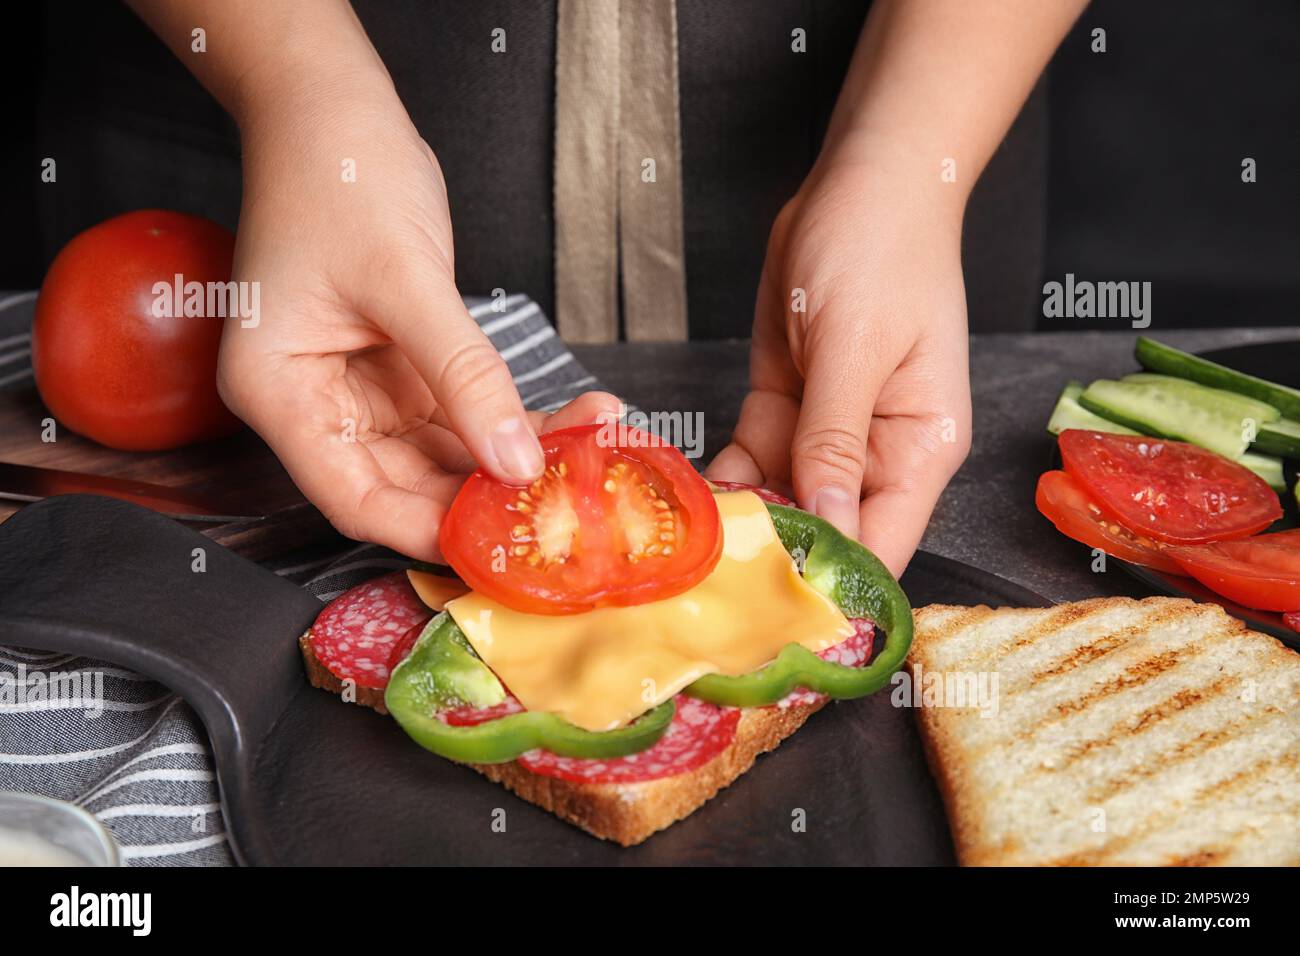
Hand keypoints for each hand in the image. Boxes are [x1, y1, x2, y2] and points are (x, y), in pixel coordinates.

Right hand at [217, 80, 616, 559]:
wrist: (334, 110)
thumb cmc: (338, 175)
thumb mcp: (405, 280)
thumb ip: (464, 375)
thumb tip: (518, 460)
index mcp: (279, 392)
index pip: (353, 496)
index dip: (427, 528)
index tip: (502, 543)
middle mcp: (314, 402)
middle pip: (403, 485)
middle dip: (486, 494)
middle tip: (564, 500)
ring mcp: (358, 388)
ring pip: (441, 454)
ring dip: (512, 457)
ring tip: (587, 447)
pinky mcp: (399, 369)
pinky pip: (459, 414)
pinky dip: (509, 421)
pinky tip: (567, 420)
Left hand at [706, 156, 971, 575]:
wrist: (859, 182)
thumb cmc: (881, 250)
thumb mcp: (854, 348)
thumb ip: (836, 439)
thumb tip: (831, 523)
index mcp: (919, 448)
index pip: (883, 543)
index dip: (833, 584)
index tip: (772, 615)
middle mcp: (878, 453)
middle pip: (830, 532)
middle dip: (775, 560)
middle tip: (708, 590)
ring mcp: (830, 432)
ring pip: (783, 499)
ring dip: (740, 522)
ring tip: (684, 551)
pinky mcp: (787, 407)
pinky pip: (754, 460)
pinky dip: (724, 479)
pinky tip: (686, 497)